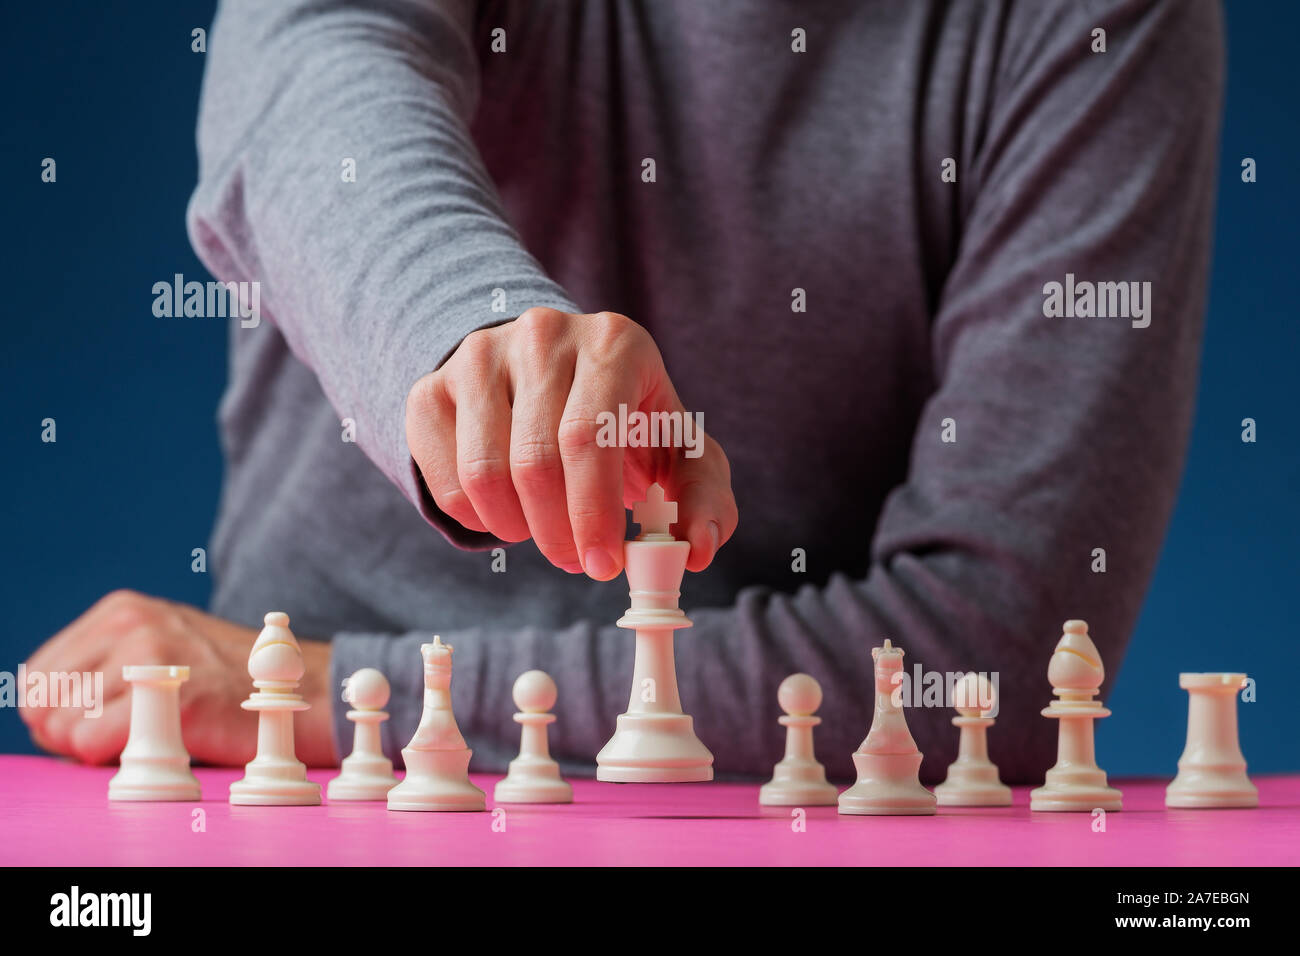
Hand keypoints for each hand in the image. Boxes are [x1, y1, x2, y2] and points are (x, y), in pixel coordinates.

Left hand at [20, 591, 336, 766]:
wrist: (301, 689)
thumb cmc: (229, 681)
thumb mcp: (160, 651)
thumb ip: (102, 670)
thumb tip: (43, 718)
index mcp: (123, 609)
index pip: (39, 674)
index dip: (57, 712)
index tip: (96, 724)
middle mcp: (132, 624)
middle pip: (43, 701)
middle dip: (68, 732)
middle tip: (121, 737)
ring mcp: (152, 657)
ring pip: (64, 725)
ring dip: (93, 747)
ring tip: (147, 737)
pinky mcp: (172, 697)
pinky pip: (93, 743)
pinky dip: (115, 758)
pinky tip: (160, 745)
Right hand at [406, 308, 737, 578]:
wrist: (555, 373)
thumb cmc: (627, 421)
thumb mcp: (678, 450)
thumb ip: (704, 499)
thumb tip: (696, 550)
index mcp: (614, 343)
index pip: (588, 437)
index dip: (592, 512)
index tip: (602, 565)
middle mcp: (543, 336)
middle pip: (535, 461)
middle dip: (557, 533)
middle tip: (576, 560)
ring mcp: (481, 356)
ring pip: (483, 473)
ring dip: (516, 529)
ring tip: (543, 531)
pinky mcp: (434, 386)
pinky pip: (443, 476)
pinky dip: (476, 517)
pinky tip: (506, 512)